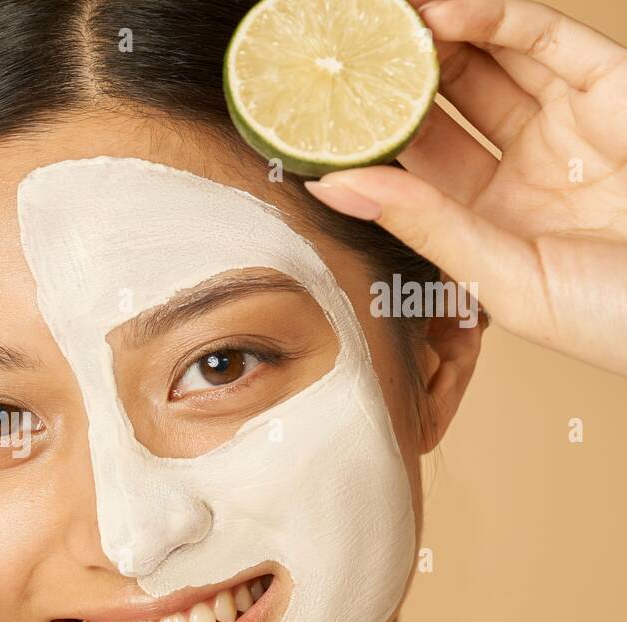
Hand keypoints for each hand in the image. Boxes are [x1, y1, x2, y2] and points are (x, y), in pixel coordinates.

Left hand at [304, 0, 626, 375]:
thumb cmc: (613, 316)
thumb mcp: (502, 277)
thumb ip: (424, 225)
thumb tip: (334, 185)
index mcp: (484, 219)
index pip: (407, 164)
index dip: (359, 136)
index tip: (301, 113)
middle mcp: (518, 165)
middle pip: (435, 104)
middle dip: (383, 75)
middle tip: (327, 49)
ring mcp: (560, 121)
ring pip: (480, 59)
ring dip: (423, 36)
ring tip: (366, 17)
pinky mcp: (605, 85)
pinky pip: (539, 37)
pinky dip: (488, 17)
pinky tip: (434, 14)